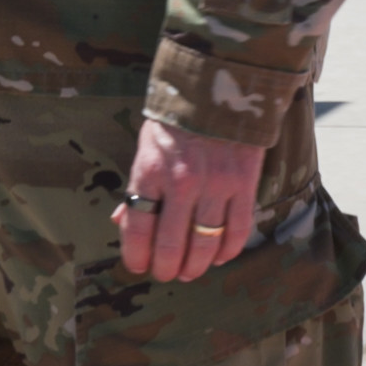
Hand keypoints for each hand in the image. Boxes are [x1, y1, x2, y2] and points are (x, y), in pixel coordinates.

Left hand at [113, 120, 265, 282]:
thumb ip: (137, 186)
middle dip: (166, 268)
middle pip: (171, 244)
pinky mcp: (243, 184)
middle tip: (166, 274)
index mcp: (150, 171)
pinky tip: (220, 257)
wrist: (218, 90)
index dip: (136, 255)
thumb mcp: (146, 147)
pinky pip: (236, 230)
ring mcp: (215, 185)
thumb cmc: (175, 122)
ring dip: (196, 266)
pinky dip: (228, 250)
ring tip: (190, 272)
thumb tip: (121, 222)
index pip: (137, 227)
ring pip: (205, 244)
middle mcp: (181, 182)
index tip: (139, 267)